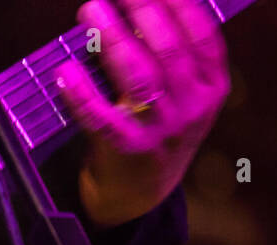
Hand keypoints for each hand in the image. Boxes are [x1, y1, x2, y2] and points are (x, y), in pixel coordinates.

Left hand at [56, 0, 229, 227]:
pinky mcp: (128, 151)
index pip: (200, 35)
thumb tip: (138, 10)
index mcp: (211, 86)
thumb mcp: (182, 95)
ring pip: (138, 77)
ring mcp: (162, 130)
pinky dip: (81, 93)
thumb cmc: (156, 131)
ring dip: (112, 40)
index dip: (176, 3)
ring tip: (91, 13)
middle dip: (139, 12)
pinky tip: (65, 72)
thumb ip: (171, 57)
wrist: (140, 195)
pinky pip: (101, 118)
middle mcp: (192, 106)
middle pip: (167, 49)